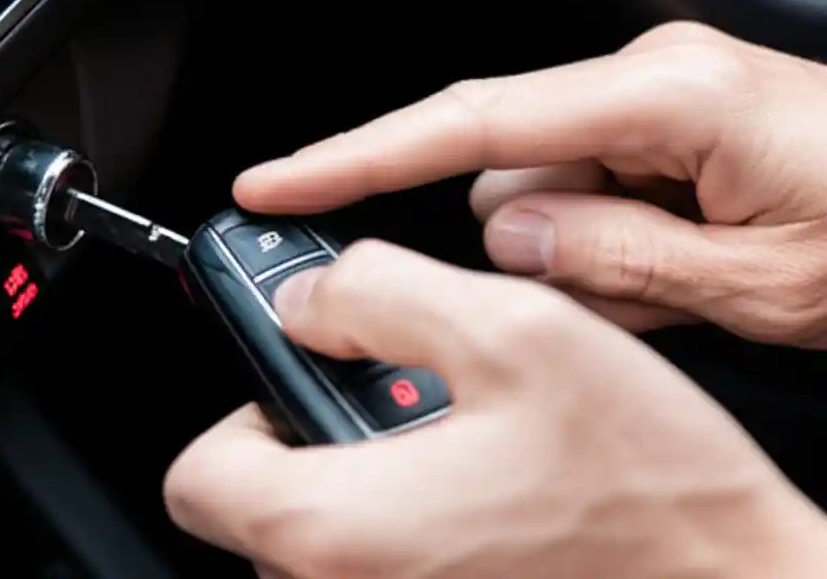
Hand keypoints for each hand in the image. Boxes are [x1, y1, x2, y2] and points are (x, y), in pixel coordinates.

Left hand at [163, 240, 826, 577]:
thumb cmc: (648, 492)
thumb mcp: (512, 333)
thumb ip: (377, 293)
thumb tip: (306, 300)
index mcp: (334, 528)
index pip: (196, 472)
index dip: (243, 404)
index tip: (302, 372)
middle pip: (256, 502)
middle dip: (314, 434)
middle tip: (401, 398)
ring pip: (320, 534)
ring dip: (368, 476)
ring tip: (459, 444)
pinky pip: (377, 565)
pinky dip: (406, 522)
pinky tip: (481, 492)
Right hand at [232, 21, 826, 345]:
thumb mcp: (758, 284)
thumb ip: (610, 256)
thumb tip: (505, 233)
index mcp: (663, 99)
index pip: (466, 127)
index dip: (355, 158)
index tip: (275, 181)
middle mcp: (650, 82)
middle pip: (507, 168)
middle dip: (528, 245)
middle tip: (623, 297)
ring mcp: (660, 100)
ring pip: (548, 188)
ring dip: (581, 252)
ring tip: (680, 287)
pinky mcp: (671, 124)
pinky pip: (592, 188)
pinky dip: (610, 241)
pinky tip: (679, 269)